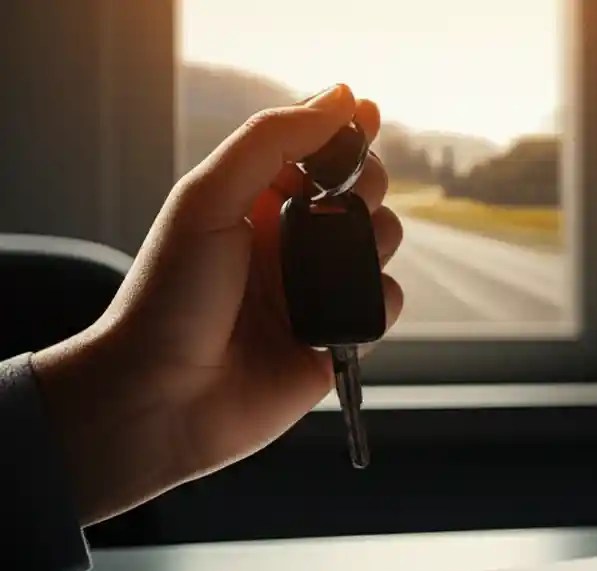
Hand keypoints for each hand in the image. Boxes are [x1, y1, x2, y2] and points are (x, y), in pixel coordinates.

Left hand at [31, 85, 403, 524]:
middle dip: (368, 185)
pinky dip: (379, 301)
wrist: (162, 398)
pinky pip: (385, 304)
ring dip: (378, 239)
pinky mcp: (335, 338)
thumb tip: (340, 97)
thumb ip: (272, 141)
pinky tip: (347, 309)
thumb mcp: (209, 198)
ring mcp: (312, 291)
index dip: (345, 132)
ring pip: (380, 245)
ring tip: (346, 257)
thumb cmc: (169, 297)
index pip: (315, 153)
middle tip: (353, 196)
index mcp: (253, 203)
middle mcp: (287, 243)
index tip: (367, 116)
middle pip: (359, 194)